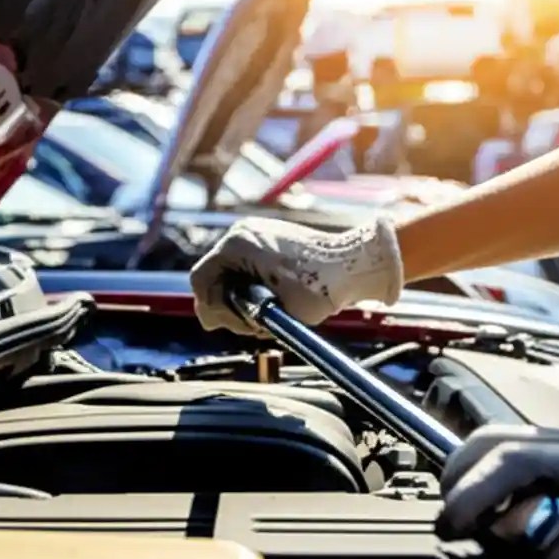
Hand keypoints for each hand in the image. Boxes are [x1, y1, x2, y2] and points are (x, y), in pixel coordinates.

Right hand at [190, 216, 403, 334]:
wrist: (358, 263)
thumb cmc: (321, 287)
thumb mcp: (272, 312)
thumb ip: (234, 315)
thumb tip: (209, 320)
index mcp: (236, 245)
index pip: (201, 280)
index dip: (212, 308)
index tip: (232, 324)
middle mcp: (242, 233)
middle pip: (215, 276)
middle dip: (230, 304)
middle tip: (254, 323)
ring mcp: (257, 233)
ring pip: (232, 274)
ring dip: (244, 297)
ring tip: (271, 313)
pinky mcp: (271, 240)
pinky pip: (249, 267)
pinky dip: (256, 286)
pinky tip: (277, 300)